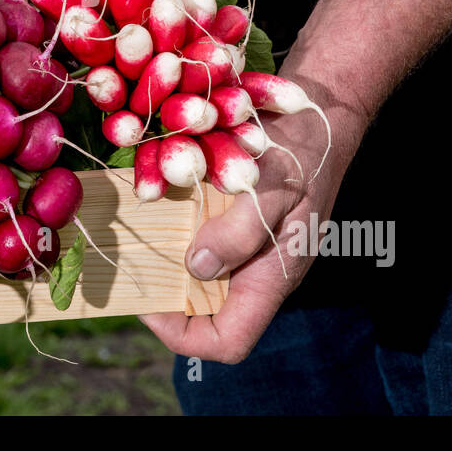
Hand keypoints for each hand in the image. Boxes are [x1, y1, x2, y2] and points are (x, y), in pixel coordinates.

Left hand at [140, 76, 369, 363]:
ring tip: (137, 237)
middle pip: (206, 315)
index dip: (183, 335)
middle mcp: (258, 271)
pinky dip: (175, 230)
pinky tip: (157, 205)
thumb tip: (196, 267)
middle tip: (132, 265)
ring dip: (167, 262)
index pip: (228, 341)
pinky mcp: (236, 222)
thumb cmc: (304, 149)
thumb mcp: (273, 185)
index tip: (149, 302)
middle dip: (166, 298)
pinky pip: (201, 240)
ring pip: (199, 279)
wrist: (320, 109)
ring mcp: (248, 247)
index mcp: (273, 276)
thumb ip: (241, 231)